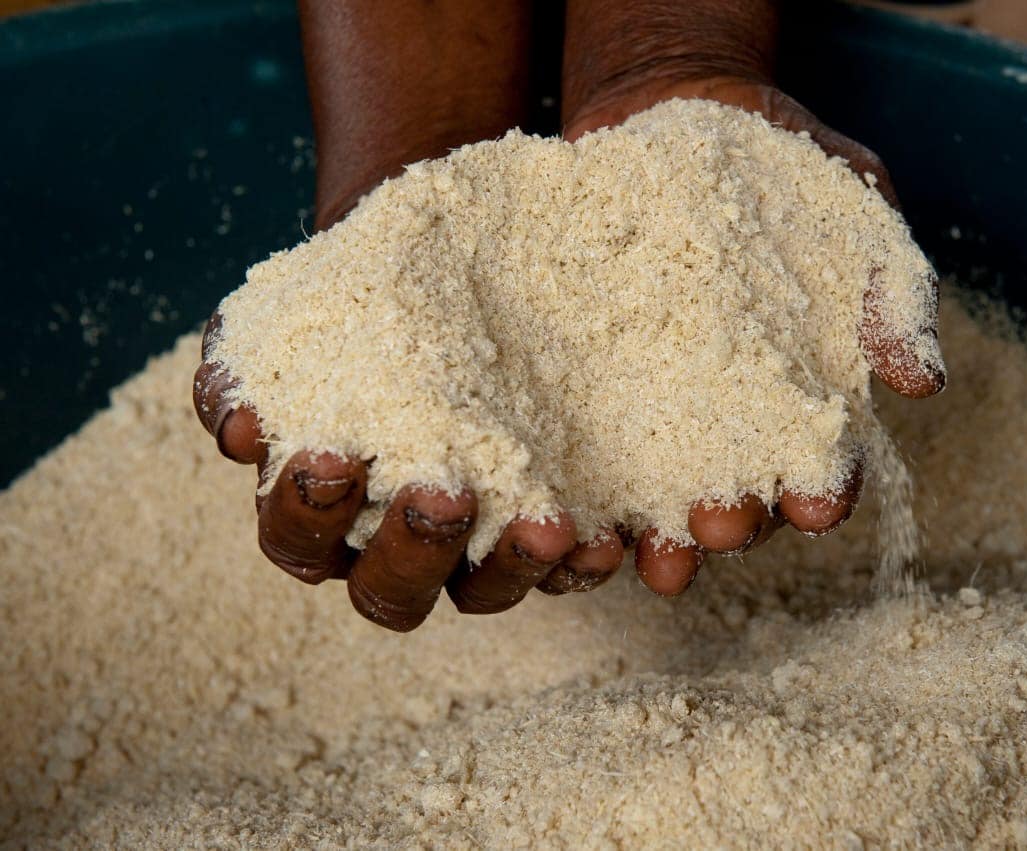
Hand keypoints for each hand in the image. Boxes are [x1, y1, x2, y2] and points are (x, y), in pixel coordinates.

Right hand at [192, 0, 627, 632]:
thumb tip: (237, 428)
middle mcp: (399, 544)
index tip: (332, 454)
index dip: (309, 512)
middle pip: (395, 591)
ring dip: (520, 567)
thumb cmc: (362, 289)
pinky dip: (600, 557)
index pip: (300, 538)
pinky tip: (622, 533)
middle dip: (416, 549)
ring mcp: (480, 544)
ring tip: (552, 524)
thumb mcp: (296, 310)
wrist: (455, 254)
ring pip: (492, 590)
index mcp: (325, 509)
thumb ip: (248, 367)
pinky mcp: (555, 523)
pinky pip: (578, 564)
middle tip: (444, 491)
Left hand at [560, 0, 944, 594]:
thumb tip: (920, 384)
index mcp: (802, 391)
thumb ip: (891, 288)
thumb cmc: (780, 159)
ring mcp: (655, 405)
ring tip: (653, 554)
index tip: (816, 504)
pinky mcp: (589, 384)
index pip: (821, 462)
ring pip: (660, 493)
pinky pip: (584, 451)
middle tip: (719, 526)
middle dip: (735, 522)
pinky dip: (585, 491)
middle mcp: (730, 416)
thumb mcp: (854, 203)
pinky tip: (573, 513)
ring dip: (660, 533)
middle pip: (739, 495)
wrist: (672, 106)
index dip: (823, 489)